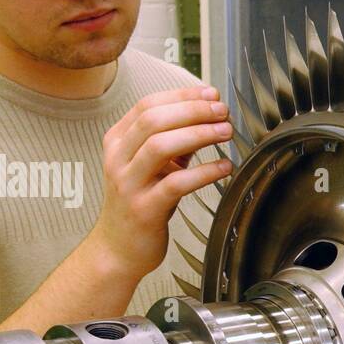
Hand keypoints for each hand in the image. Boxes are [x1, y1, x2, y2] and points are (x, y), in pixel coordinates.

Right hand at [89, 85, 232, 282]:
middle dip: (193, 110)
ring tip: (226, 133)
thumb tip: (209, 114)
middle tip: (222, 112)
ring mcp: (128, 184)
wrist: (118, 249)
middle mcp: (118, 158)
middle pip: (154, 119)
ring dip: (198, 134)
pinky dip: (204, 172)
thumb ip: (176, 142)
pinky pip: (176, 184)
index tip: (212, 94)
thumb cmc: (140, 203)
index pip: (148, 104)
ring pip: (160, 146)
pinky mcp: (144, 209)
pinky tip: (224, 167)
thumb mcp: (154, 166)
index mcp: (118, 141)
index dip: (183, 95)